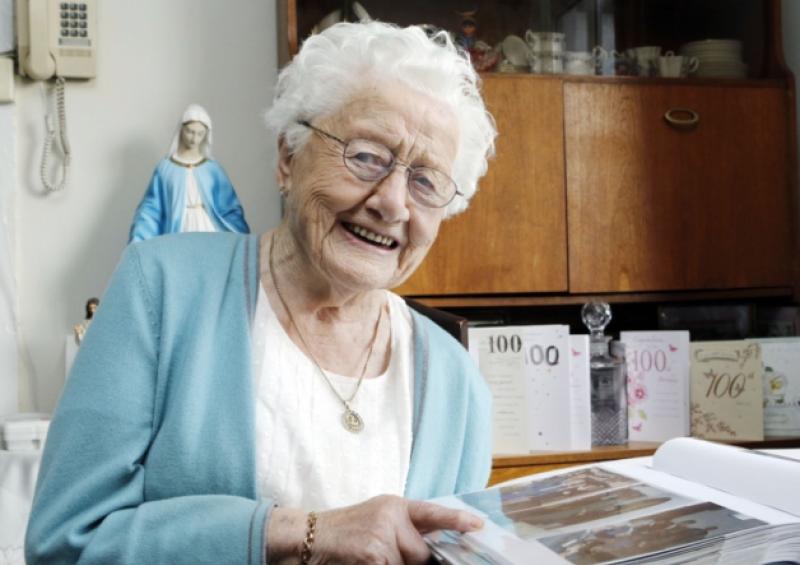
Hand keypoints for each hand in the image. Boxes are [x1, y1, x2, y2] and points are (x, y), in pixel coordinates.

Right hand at [267, 494, 482, 564]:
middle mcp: (391, 517)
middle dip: (411, 562)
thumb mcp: (375, 520)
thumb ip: (402, 530)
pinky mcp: (374, 556)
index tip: (479, 526)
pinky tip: (362, 562)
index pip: (431, 512)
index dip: (456, 520)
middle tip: (383, 554)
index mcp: (394, 506)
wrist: (307, 537)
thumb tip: (429, 552)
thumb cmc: (343, 532)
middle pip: (422, 553)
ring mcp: (383, 537)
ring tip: (367, 557)